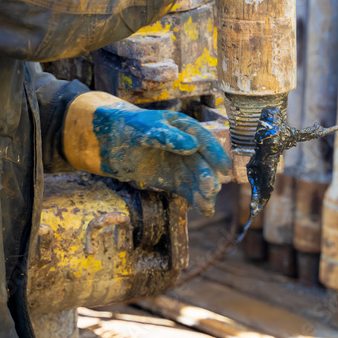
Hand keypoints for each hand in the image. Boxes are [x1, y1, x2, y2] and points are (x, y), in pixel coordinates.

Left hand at [92, 104, 230, 214]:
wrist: (114, 143)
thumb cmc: (132, 128)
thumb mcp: (148, 128)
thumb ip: (168, 137)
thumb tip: (193, 146)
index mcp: (187, 129)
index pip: (205, 142)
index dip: (215, 155)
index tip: (223, 168)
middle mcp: (190, 148)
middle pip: (203, 164)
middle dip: (208, 178)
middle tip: (211, 190)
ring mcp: (183, 166)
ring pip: (199, 180)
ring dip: (204, 192)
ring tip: (207, 204)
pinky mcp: (175, 181)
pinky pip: (189, 191)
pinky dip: (197, 200)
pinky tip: (205, 208)